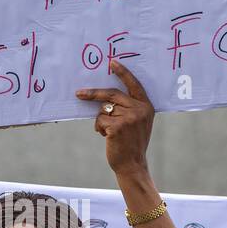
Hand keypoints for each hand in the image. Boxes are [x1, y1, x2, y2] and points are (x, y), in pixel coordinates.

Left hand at [76, 59, 153, 177]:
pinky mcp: (117, 126)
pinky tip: (106, 137)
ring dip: (101, 120)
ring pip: (104, 109)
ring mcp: (129, 118)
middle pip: (111, 94)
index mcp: (146, 106)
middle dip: (93, 94)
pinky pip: (100, 120)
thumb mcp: (138, 123)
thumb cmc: (132, 144)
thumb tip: (105, 96)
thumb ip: (129, 108)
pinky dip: (99, 128)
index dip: (122, 73)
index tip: (112, 62)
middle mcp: (139, 110)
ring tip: (108, 132)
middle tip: (79, 94)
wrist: (133, 165)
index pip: (134, 84)